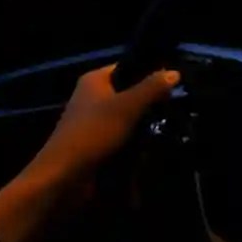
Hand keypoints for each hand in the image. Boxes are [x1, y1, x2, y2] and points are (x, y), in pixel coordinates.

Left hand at [29, 64, 180, 182]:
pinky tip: (155, 143)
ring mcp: (94, 120)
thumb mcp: (127, 106)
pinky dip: (137, 139)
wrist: (65, 175)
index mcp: (95, 80)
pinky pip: (123, 134)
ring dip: (146, 122)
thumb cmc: (94, 133)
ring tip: (171, 125)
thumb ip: (152, 88)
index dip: (151, 72)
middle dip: (151, 101)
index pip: (128, 67)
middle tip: (176, 107)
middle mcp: (93, 96)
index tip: (175, 83)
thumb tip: (175, 72)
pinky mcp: (98, 142)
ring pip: (128, 115)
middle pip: (130, 92)